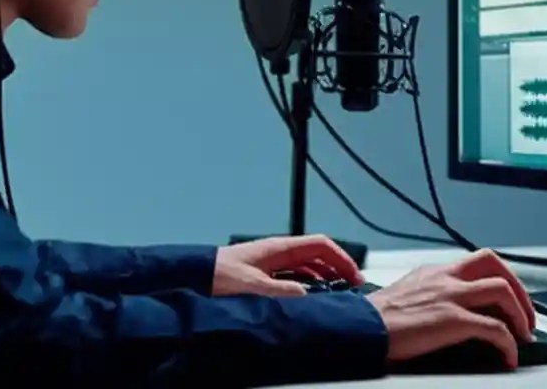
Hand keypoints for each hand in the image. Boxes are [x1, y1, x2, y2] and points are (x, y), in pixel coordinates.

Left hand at [212, 234, 363, 297]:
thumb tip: (309, 297)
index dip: (341, 258)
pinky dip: (307, 287)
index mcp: (278, 248)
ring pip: (306, 268)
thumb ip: (283, 292)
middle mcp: (277, 253)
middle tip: (352, 289)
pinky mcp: (262, 277)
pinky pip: (293, 278)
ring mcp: (270, 264)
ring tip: (335, 297)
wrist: (191, 278)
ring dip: (324, 280)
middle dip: (337, 269)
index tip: (355, 277)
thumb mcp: (253, 287)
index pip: (320, 244)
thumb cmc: (217, 278)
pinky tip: (309, 301)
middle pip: (317, 256)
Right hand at [366, 248, 535, 369]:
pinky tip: (508, 358)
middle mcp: (444, 277)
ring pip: (502, 290)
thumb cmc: (373, 319)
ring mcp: (450, 296)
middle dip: (518, 288)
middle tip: (525, 314)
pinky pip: (495, 329)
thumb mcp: (403, 296)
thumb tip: (444, 316)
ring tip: (523, 336)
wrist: (359, 328)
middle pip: (495, 264)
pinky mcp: (452, 319)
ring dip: (521, 314)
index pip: (476, 262)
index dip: (499, 278)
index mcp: (432, 272)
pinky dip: (509, 345)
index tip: (507, 299)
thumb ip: (427, 297)